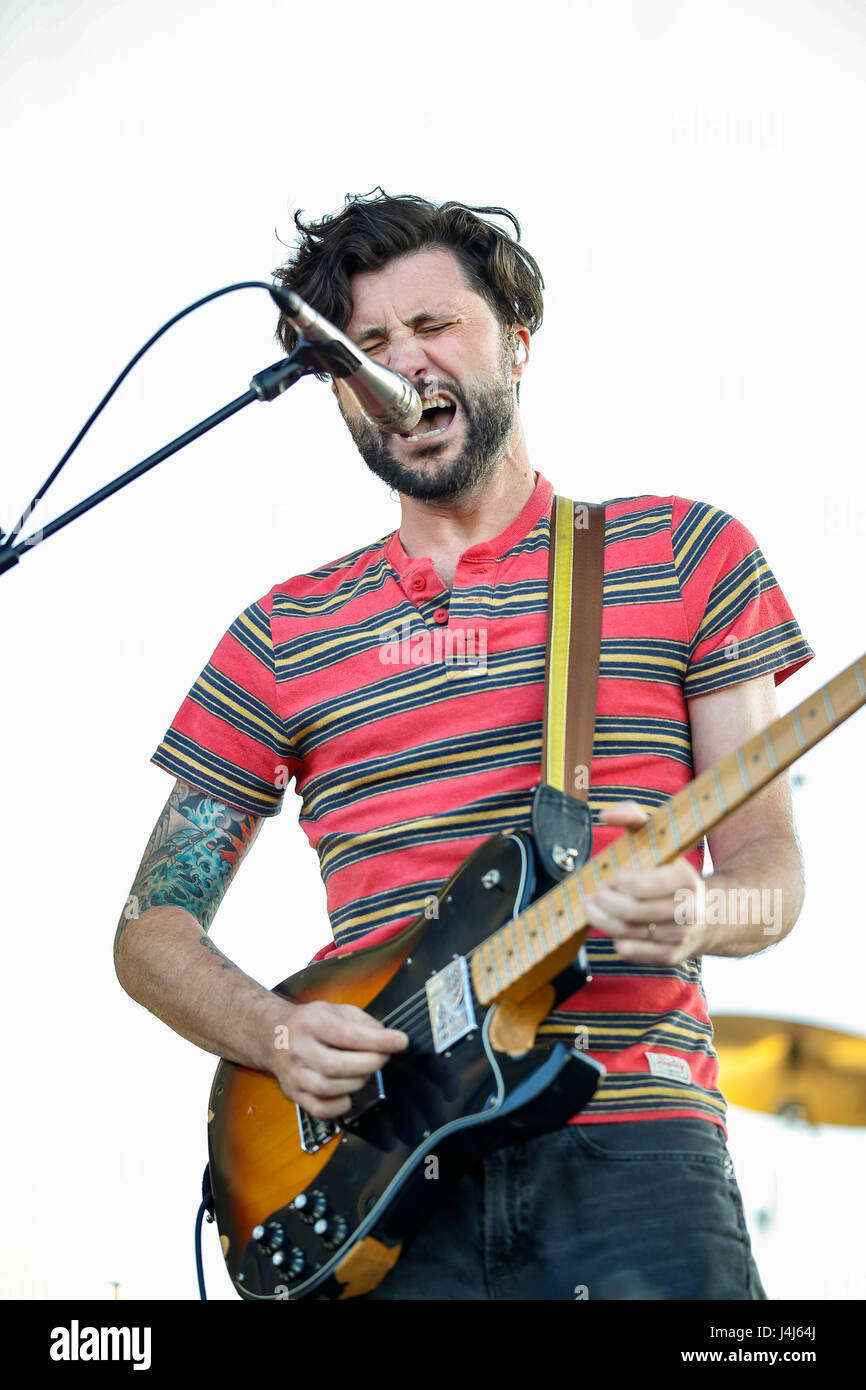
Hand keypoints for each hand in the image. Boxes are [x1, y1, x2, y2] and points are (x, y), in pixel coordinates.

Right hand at [269, 1000, 408, 1118]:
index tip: (400, 1041)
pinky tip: (348, 1092)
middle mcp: (299, 1049)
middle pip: (336, 1065)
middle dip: (369, 1063)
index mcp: (311, 1023)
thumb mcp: (337, 1010)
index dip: (378, 1041)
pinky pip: (319, 1109)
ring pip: (328, 1088)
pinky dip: (340, 1105)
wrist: (274, 1035)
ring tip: (365, 1071)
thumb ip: (363, 1022)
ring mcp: (294, 1074)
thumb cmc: (311, 1023)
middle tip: (383, 1057)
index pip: (347, 1035)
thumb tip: (386, 1038)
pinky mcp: (293, 1094)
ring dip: (357, 1082)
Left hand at [584, 801, 707, 965]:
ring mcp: (679, 937)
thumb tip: (605, 814)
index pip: (646, 887)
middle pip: (634, 912)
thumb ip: (632, 816)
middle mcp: (687, 912)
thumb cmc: (674, 871)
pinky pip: (634, 952)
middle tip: (594, 892)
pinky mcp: (670, 956)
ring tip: (591, 906)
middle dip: (607, 903)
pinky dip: (617, 939)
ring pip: (630, 933)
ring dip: (604, 920)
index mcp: (686, 881)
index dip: (622, 882)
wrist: (713, 913)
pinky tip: (610, 925)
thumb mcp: (660, 838)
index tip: (611, 875)